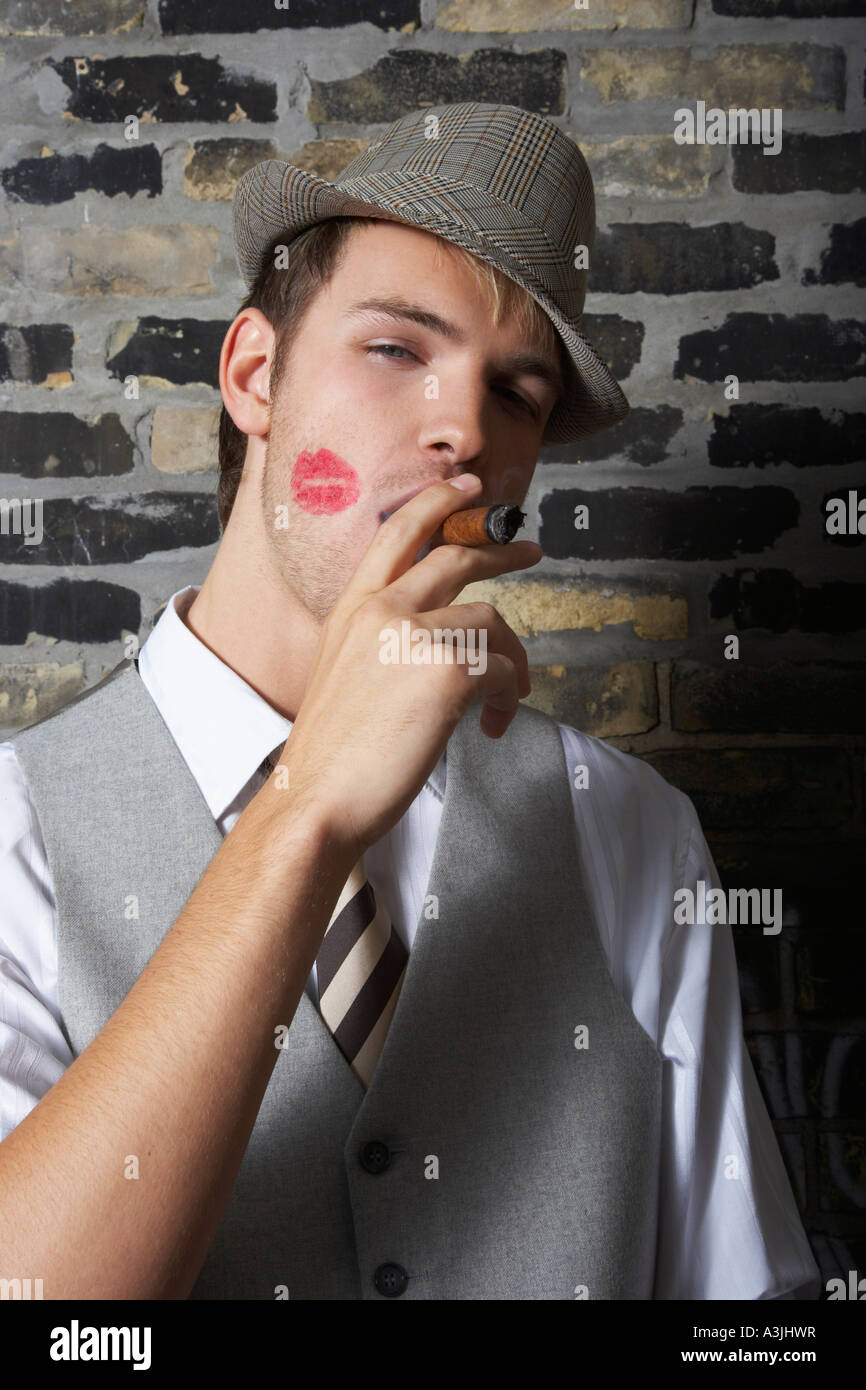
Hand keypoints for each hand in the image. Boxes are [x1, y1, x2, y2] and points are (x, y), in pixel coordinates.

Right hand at [271, 474, 541, 856]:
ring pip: (491, 622)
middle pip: (457, 558)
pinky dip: (510, 698)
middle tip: (529, 549)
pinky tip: (491, 726)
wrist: (316, 800)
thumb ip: (383, 647)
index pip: (397, 535)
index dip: (435, 503)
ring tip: (503, 701)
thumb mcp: (345, 678)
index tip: (466, 488)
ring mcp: (414, 636)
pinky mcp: (449, 671)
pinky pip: (504, 669)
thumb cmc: (332, 756)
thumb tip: (438, 648)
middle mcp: (381, 611)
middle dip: (502, 549)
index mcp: (352, 610)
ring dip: (511, 661)